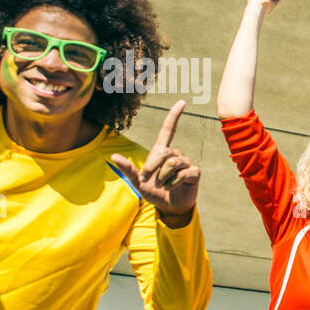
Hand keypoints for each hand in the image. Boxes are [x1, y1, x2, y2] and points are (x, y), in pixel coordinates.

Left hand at [110, 100, 199, 222]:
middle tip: (148, 179)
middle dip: (153, 166)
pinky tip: (172, 187)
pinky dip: (173, 182)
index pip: (168, 130)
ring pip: (173, 162)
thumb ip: (128, 170)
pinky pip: (183, 173)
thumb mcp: (138, 182)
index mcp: (162, 153)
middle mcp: (176, 155)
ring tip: (162, 185)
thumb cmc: (154, 192)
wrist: (169, 208)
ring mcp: (186, 163)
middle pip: (165, 151)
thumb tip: (114, 156)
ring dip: (163, 177)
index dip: (174, 116)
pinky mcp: (194, 173)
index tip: (182, 102)